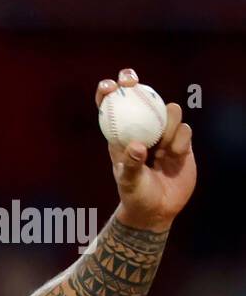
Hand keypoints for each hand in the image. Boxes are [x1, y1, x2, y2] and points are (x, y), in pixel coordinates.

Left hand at [96, 68, 195, 231]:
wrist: (157, 211)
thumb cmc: (135, 196)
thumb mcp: (129, 182)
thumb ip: (131, 165)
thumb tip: (136, 147)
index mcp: (121, 136)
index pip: (112, 108)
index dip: (109, 92)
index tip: (111, 85)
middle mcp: (142, 131)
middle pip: (142, 98)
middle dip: (138, 86)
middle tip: (133, 84)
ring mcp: (163, 135)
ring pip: (169, 111)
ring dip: (167, 123)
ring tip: (162, 150)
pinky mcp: (182, 143)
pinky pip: (185, 129)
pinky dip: (180, 139)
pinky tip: (174, 155)